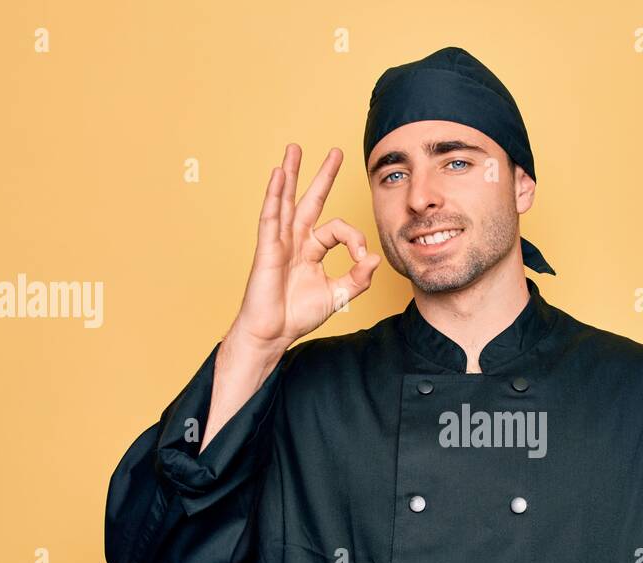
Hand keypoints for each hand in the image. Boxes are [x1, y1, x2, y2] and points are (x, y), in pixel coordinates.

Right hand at [232, 143, 381, 348]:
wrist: (274, 333)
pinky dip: (274, 195)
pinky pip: (271, 217)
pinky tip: (278, 174)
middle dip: (323, 175)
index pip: (339, 230)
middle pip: (311, 200)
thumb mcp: (338, 295)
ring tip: (295, 148)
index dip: (355, 240)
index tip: (363, 258)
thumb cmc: (298, 315)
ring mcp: (280, 241)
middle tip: (336, 151)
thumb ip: (358, 277)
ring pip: (287, 201)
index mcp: (312, 250)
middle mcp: (296, 240)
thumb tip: (375, 258)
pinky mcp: (267, 248)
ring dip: (291, 173)